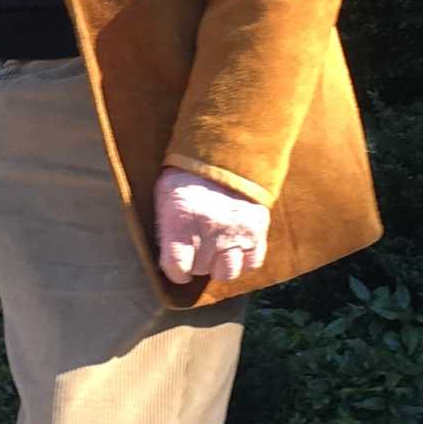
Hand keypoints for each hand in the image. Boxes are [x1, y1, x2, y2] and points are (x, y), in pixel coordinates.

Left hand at [154, 169, 270, 285]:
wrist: (225, 151)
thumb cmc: (186, 178)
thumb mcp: (164, 196)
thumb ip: (164, 229)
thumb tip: (167, 260)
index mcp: (182, 221)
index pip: (177, 267)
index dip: (176, 272)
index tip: (178, 268)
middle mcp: (210, 229)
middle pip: (201, 269)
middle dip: (196, 262)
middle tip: (196, 246)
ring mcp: (237, 231)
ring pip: (228, 272)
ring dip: (219, 265)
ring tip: (216, 250)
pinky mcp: (258, 229)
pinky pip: (252, 262)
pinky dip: (244, 259)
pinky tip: (235, 247)